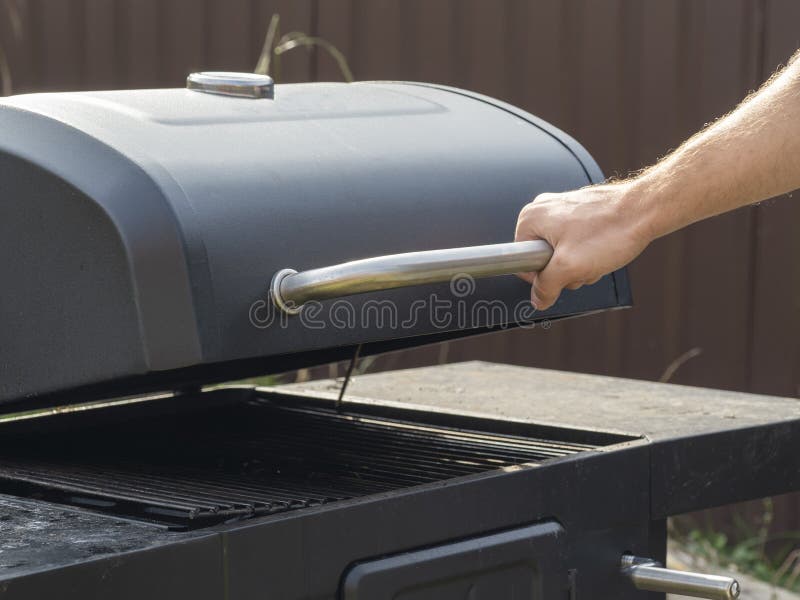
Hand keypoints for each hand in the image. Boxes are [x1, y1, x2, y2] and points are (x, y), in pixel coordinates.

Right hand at [514, 183, 651, 309]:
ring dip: (580, 263)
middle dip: (565, 270)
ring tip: (597, 255)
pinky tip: (603, 248)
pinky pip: (575, 241)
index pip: (522, 262)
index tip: (564, 272)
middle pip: (543, 259)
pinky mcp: (580, 211)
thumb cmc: (609, 231)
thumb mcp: (570, 267)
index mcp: (530, 218)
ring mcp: (562, 208)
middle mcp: (542, 209)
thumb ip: (546, 287)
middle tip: (584, 264)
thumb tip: (538, 300)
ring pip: (562, 252)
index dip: (544, 276)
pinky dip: (589, 251)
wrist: (645, 210)